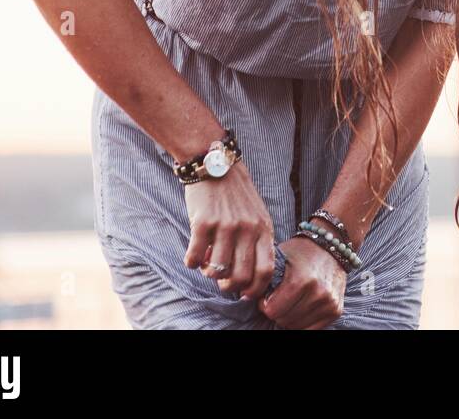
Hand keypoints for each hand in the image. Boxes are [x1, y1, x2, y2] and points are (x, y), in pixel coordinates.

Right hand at [181, 161, 275, 302]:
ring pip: (217, 271)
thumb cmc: (236, 194)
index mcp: (264, 228)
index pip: (266, 270)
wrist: (215, 164)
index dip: (255, 289)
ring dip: (209, 274)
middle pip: (241, 276)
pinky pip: (195, 257)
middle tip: (222, 281)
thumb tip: (250, 275)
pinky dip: (192, 263)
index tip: (245, 294)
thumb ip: (258, 240)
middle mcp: (247, 229)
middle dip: (229, 287)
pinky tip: (193, 256)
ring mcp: (226, 226)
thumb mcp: (257, 214)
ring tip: (207, 264)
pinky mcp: (203, 222)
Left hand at [258, 235, 347, 328]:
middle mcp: (318, 292)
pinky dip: (303, 322)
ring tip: (291, 302)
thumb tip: (246, 296)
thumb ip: (264, 278)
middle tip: (280, 298)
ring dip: (290, 317)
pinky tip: (302, 308)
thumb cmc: (301, 253)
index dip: (265, 305)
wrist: (330, 248)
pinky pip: (312, 330)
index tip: (267, 297)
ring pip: (297, 326)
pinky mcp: (336, 310)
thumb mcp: (280, 258)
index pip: (272, 310)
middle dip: (278, 311)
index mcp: (302, 279)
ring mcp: (329, 303)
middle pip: (284, 320)